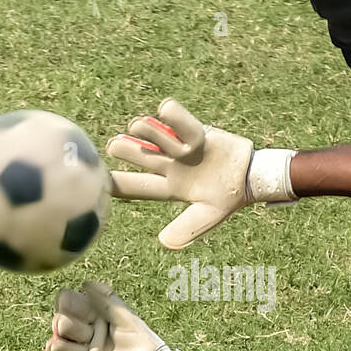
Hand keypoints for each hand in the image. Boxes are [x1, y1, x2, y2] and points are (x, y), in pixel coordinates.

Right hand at [32, 281, 206, 350]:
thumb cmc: (140, 338)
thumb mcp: (124, 315)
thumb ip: (106, 299)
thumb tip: (84, 282)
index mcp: (91, 316)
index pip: (65, 305)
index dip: (69, 306)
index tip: (87, 313)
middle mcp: (83, 334)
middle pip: (59, 324)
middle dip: (72, 327)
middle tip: (91, 334)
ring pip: (57, 346)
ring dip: (69, 348)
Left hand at [106, 99, 294, 248]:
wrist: (252, 177)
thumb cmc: (228, 198)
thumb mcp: (208, 215)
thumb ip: (187, 228)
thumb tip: (164, 242)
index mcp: (171, 187)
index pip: (140, 188)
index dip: (120, 185)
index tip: (99, 184)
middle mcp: (172, 166)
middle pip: (145, 158)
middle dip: (128, 151)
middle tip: (113, 146)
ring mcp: (183, 149)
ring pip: (160, 138)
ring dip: (149, 132)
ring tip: (137, 125)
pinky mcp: (198, 133)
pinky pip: (184, 123)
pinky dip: (175, 116)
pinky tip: (164, 108)